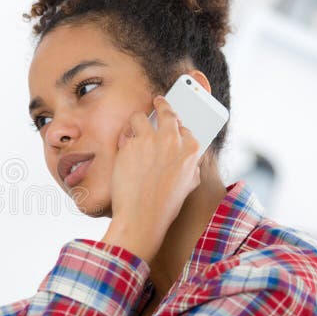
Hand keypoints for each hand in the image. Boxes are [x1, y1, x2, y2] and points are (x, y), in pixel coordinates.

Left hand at [102, 96, 201, 262]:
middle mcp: (173, 140)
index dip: (177, 125)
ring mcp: (151, 140)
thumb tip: (187, 156)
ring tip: (135, 123)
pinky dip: (125, 138)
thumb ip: (189, 165)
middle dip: (163, 104)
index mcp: (191, 150)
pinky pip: (126, 133)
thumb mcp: (188, 184)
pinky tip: (124, 147)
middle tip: (158, 100)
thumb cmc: (164, 205)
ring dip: (138, 120)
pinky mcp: (131, 143)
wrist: (142, 215)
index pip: (185, 128)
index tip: (173, 122)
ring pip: (141, 117)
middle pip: (168, 112)